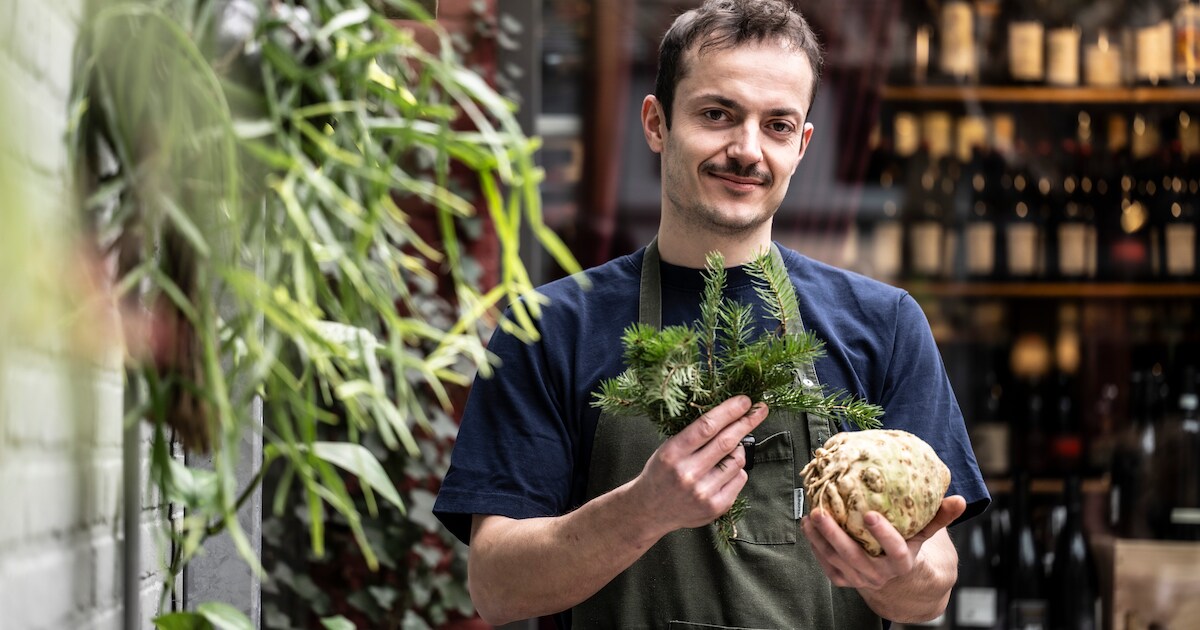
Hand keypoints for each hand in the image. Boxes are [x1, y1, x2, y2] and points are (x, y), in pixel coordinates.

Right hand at [631, 396, 768, 534]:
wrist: (650, 510)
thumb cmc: (661, 473)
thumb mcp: (667, 448)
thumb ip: (693, 435)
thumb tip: (728, 414)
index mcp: (672, 454)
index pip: (706, 426)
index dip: (729, 411)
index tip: (745, 400)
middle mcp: (688, 473)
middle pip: (727, 442)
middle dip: (747, 422)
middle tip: (759, 410)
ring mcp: (703, 492)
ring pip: (737, 460)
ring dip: (739, 449)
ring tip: (729, 449)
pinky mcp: (716, 506)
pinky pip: (740, 478)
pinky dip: (737, 469)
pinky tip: (724, 471)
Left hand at [801, 495, 966, 589]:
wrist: (900, 581)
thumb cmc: (911, 547)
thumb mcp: (926, 534)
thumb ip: (940, 517)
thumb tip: (960, 500)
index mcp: (903, 562)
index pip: (895, 549)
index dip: (883, 534)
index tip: (870, 514)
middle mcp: (880, 574)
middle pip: (855, 556)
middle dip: (836, 535)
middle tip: (822, 511)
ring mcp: (861, 579)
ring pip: (837, 561)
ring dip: (820, 539)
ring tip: (810, 516)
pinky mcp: (846, 580)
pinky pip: (828, 567)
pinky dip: (816, 548)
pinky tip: (808, 528)